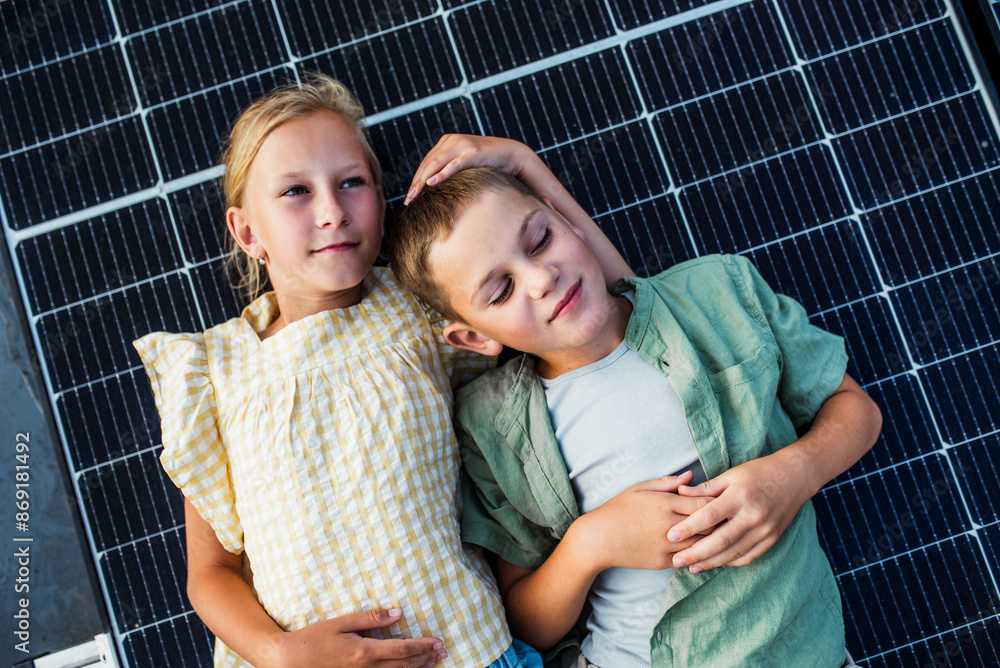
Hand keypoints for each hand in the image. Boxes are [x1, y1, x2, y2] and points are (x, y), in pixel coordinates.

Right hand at [268, 608, 446, 667]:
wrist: (289, 662)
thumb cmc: (313, 638)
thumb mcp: (342, 622)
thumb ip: (371, 618)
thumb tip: (398, 613)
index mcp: (365, 651)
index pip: (403, 650)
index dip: (423, 646)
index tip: (438, 642)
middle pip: (404, 666)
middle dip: (426, 659)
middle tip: (443, 653)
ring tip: (433, 664)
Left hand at [405, 135, 531, 202]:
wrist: (512, 154)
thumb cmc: (488, 164)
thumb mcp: (465, 165)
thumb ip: (451, 170)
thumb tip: (436, 189)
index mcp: (447, 142)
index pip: (426, 162)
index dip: (416, 179)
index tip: (410, 197)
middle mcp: (451, 140)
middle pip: (427, 163)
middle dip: (416, 183)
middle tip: (408, 201)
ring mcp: (462, 145)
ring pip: (436, 164)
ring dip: (423, 181)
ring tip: (414, 196)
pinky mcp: (473, 152)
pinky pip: (453, 165)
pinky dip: (442, 174)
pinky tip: (431, 184)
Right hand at [574, 471, 711, 572]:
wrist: (598, 539)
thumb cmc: (617, 509)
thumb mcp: (639, 489)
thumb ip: (667, 482)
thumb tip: (690, 476)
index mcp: (664, 504)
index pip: (704, 503)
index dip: (717, 502)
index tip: (722, 500)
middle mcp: (668, 526)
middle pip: (709, 525)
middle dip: (720, 521)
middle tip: (728, 517)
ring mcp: (667, 547)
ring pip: (702, 544)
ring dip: (712, 539)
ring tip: (721, 533)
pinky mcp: (663, 562)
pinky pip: (689, 558)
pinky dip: (697, 552)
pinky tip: (702, 547)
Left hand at [667, 450, 812, 572]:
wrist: (794, 477)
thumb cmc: (758, 473)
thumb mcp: (731, 475)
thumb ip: (705, 489)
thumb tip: (679, 493)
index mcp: (740, 496)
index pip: (710, 515)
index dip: (689, 527)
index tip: (671, 535)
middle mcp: (754, 515)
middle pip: (721, 540)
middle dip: (696, 553)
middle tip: (676, 560)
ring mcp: (765, 530)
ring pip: (734, 552)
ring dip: (711, 562)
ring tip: (691, 567)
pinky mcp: (772, 539)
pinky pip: (749, 556)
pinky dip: (731, 562)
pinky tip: (715, 563)